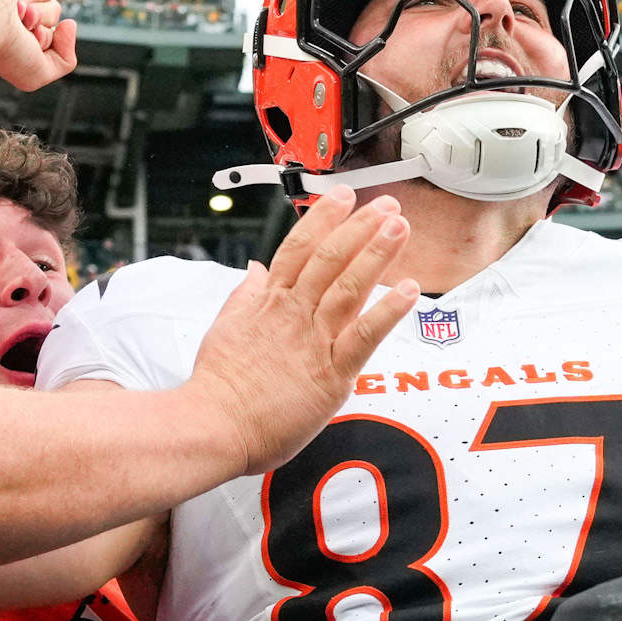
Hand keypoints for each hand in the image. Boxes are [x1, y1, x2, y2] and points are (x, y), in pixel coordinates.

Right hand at [0, 0, 74, 94]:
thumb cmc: (1, 50)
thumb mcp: (38, 72)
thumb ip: (65, 59)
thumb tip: (70, 23)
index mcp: (7, 25)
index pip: (48, 27)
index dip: (43, 36)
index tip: (21, 39)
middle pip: (53, 6)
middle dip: (42, 16)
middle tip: (17, 18)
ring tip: (13, 2)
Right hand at [178, 197, 415, 471]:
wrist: (213, 424)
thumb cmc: (218, 387)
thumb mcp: (226, 328)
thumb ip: (245, 297)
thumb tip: (254, 271)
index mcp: (268, 303)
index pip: (298, 248)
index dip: (322, 219)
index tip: (341, 196)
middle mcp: (293, 314)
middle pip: (329, 258)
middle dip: (360, 227)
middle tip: (386, 206)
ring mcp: (313, 341)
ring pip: (349, 287)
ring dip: (377, 254)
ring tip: (398, 228)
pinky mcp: (330, 373)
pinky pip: (364, 336)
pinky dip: (387, 311)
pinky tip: (408, 290)